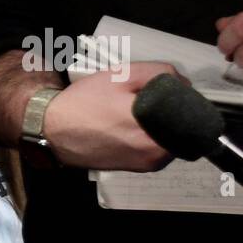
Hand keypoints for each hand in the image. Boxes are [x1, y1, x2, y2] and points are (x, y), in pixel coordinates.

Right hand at [43, 63, 179, 170]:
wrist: (50, 129)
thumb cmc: (83, 103)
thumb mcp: (122, 75)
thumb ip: (160, 74)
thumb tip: (182, 84)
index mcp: (156, 133)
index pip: (192, 112)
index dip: (183, 95)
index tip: (166, 89)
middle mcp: (156, 156)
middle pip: (183, 125)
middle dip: (173, 110)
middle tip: (147, 97)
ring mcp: (146, 165)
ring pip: (171, 137)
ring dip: (162, 123)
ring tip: (134, 111)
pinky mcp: (135, 168)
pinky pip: (156, 146)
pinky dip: (150, 134)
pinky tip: (127, 124)